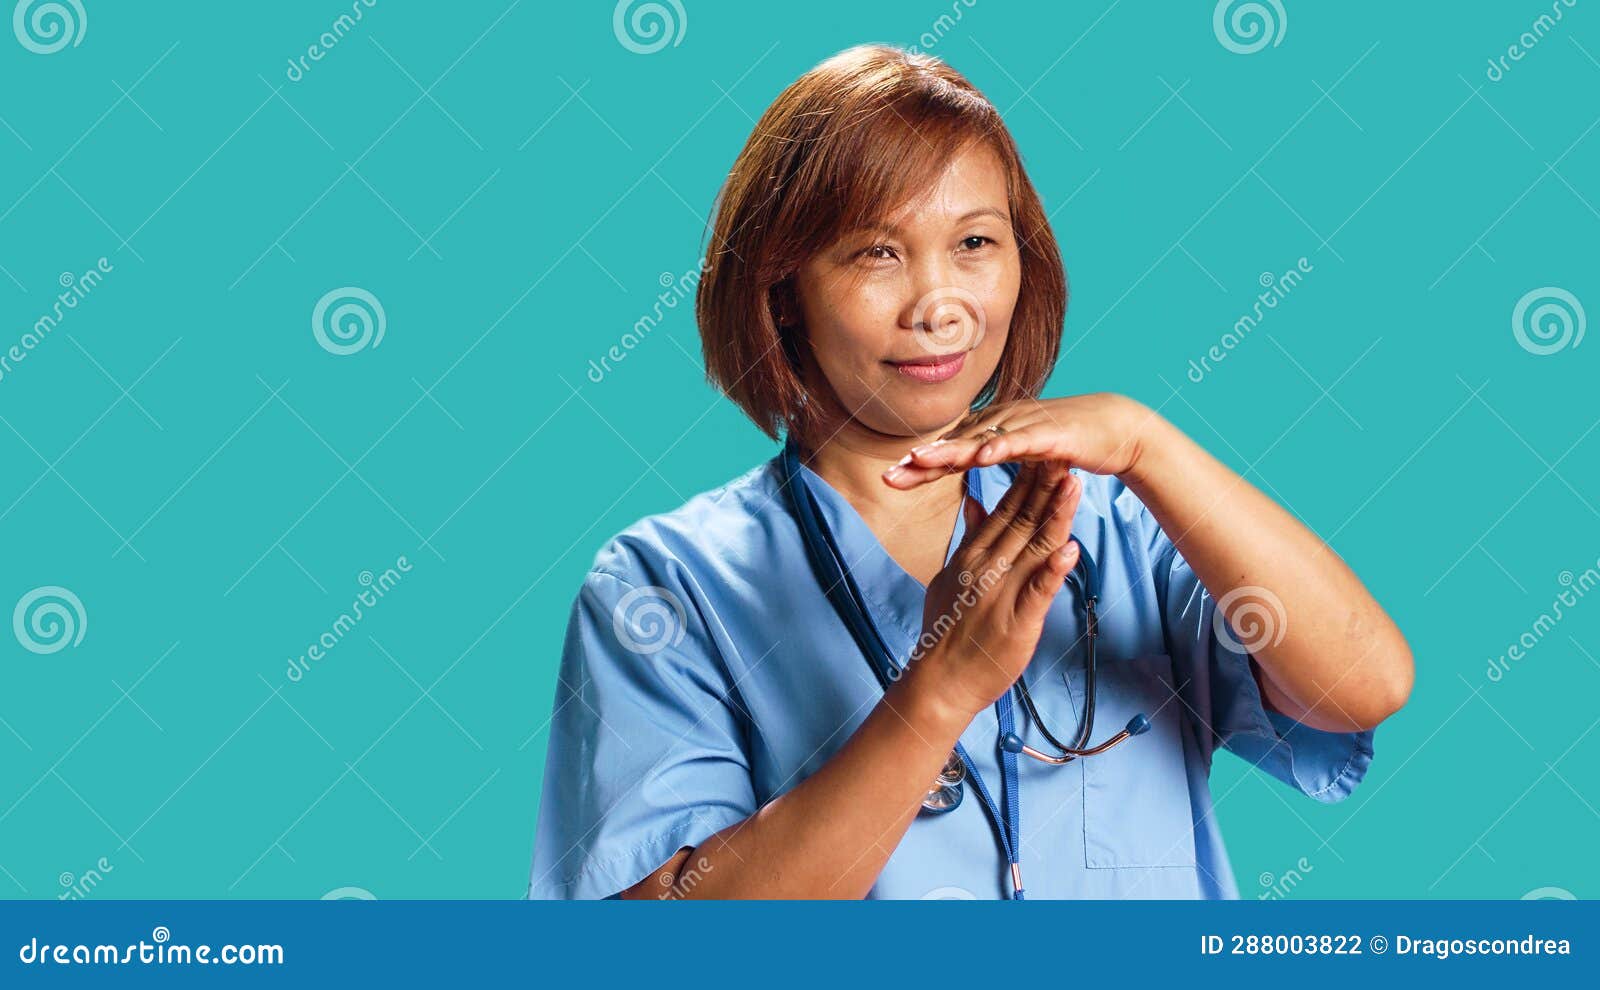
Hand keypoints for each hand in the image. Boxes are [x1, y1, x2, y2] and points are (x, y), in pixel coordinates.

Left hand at [882, 393, 1162, 488]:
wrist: (1115, 428)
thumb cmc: (1066, 444)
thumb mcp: (1022, 458)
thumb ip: (993, 462)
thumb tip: (964, 477)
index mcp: (993, 431)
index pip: (949, 450)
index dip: (920, 465)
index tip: (889, 478)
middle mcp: (1003, 423)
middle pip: (955, 444)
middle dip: (921, 461)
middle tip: (889, 476)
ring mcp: (1025, 425)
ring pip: (980, 440)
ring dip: (950, 451)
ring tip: (921, 461)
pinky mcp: (1050, 434)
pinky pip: (1021, 441)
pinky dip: (1000, 448)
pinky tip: (981, 458)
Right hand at [905, 460, 1082, 718]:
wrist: (939, 681)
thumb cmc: (945, 630)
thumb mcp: (949, 575)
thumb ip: (967, 537)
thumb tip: (974, 501)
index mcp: (974, 555)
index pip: (1005, 508)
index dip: (1028, 479)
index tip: (1046, 451)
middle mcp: (988, 567)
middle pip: (1023, 518)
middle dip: (1047, 484)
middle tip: (1067, 450)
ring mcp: (1001, 592)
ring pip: (1034, 546)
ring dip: (1057, 514)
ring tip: (1076, 483)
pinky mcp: (1016, 621)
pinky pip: (1038, 591)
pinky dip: (1055, 570)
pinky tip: (1071, 548)